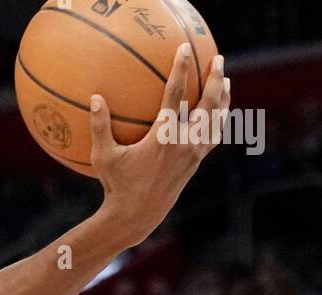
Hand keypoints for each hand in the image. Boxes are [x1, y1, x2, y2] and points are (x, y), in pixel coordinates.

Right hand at [91, 45, 228, 249]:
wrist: (136, 217)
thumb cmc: (116, 186)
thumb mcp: (104, 157)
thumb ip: (100, 127)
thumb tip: (96, 98)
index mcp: (163, 138)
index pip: (176, 95)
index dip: (180, 69)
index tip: (184, 49)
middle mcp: (183, 144)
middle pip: (207, 104)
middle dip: (214, 79)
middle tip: (217, 59)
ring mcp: (193, 155)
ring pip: (216, 121)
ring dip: (223, 99)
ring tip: (225, 81)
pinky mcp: (195, 164)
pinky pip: (213, 136)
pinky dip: (218, 120)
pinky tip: (218, 112)